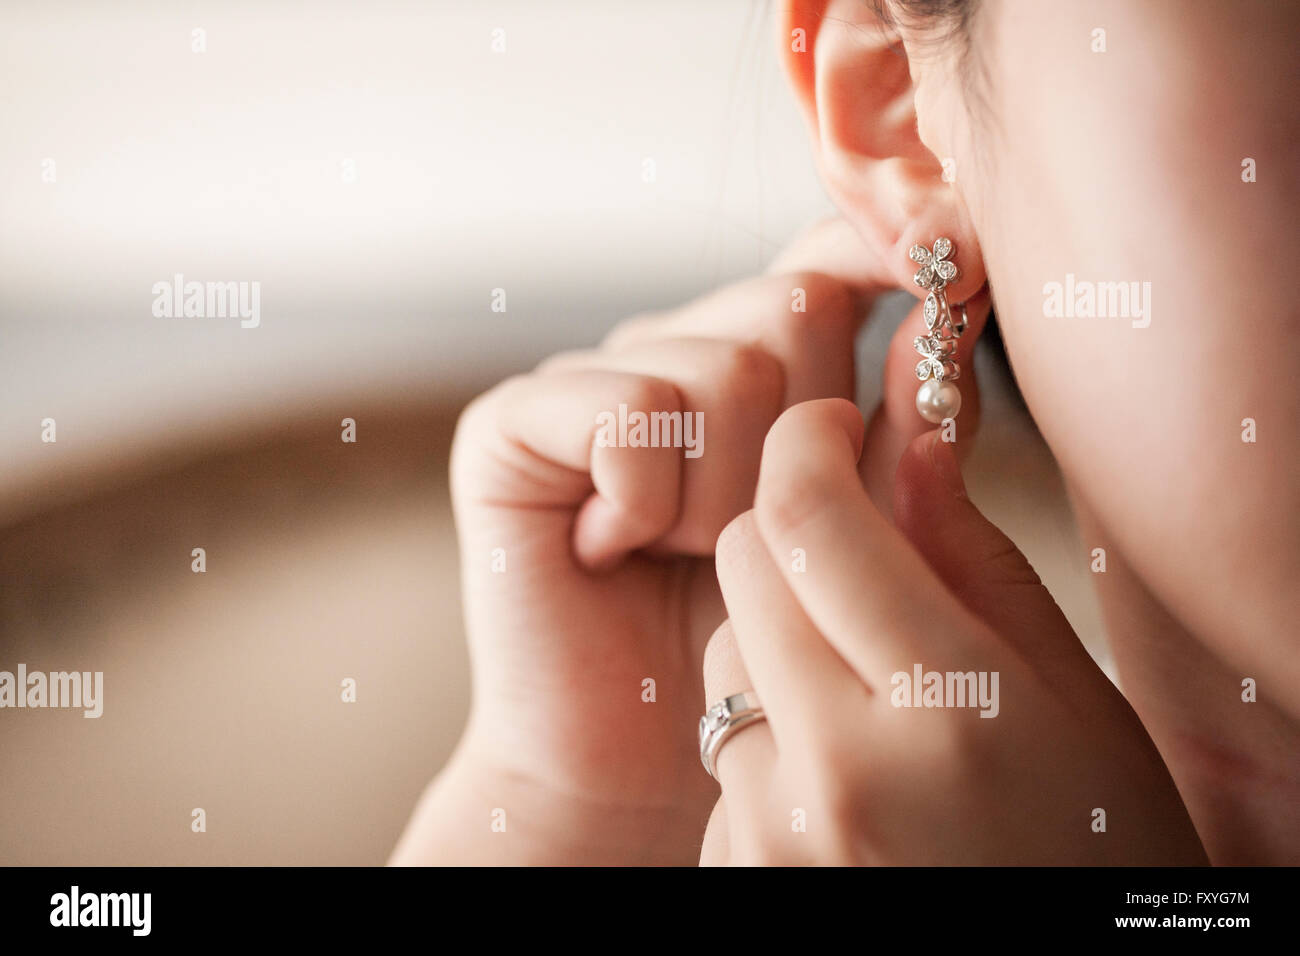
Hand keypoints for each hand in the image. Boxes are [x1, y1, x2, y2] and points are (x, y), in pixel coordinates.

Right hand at [393, 221, 975, 863]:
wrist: (635, 759)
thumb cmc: (751, 648)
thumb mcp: (855, 531)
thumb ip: (901, 429)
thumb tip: (943, 317)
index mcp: (748, 362)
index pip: (825, 257)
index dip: (885, 248)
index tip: (951, 266)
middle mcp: (667, 351)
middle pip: (792, 308)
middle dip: (803, 445)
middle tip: (748, 533)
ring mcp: (587, 378)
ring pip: (723, 369)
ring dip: (724, 495)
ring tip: (681, 554)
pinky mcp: (510, 421)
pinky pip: (630, 411)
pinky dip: (645, 499)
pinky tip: (613, 548)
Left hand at [700, 399, 1208, 864]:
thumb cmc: (1092, 853)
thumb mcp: (1071, 701)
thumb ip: (974, 562)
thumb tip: (907, 441)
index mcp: (948, 708)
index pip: (810, 520)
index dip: (803, 443)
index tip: (821, 427)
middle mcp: (842, 771)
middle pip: (744, 569)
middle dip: (788, 538)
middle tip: (850, 559)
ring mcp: (775, 833)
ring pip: (726, 663)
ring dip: (778, 651)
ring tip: (866, 710)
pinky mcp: (735, 871)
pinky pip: (725, 756)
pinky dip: (770, 745)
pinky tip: (843, 789)